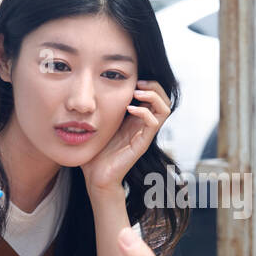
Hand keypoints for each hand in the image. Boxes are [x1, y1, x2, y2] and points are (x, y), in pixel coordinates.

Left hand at [82, 80, 171, 194]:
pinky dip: (144, 111)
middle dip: (154, 86)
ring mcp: (144, 134)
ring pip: (165, 109)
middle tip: (139, 83)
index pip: (155, 96)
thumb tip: (90, 90)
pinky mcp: (142, 144)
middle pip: (165, 99)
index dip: (148, 84)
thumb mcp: (99, 123)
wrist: (96, 177)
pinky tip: (130, 109)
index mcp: (135, 119)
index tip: (133, 78)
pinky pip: (153, 123)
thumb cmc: (95, 152)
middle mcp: (143, 125)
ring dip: (153, 96)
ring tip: (138, 92)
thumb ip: (101, 108)